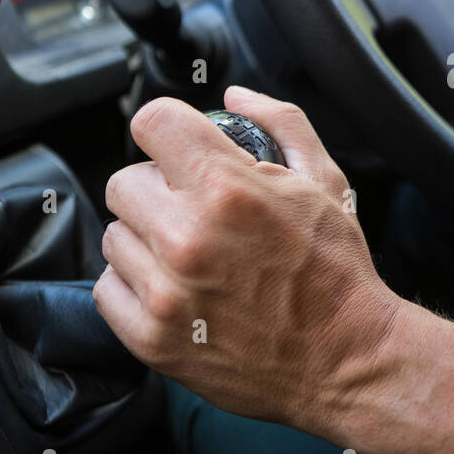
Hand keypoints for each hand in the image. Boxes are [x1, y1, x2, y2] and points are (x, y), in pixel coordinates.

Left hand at [93, 87, 401, 428]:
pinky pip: (108, 289)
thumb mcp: (326, 181)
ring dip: (147, 239)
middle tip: (196, 212)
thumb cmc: (336, 271)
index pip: (152, 122)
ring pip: (116, 235)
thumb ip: (280, 123)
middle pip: (124, 181)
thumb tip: (235, 95)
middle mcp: (187, 237)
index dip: (169, 130)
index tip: (180, 148)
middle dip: (159, 189)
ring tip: (193, 256)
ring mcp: (164, 291)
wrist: (345, 358)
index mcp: (228, 189)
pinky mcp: (150, 338)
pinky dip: (137, 287)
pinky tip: (178, 289)